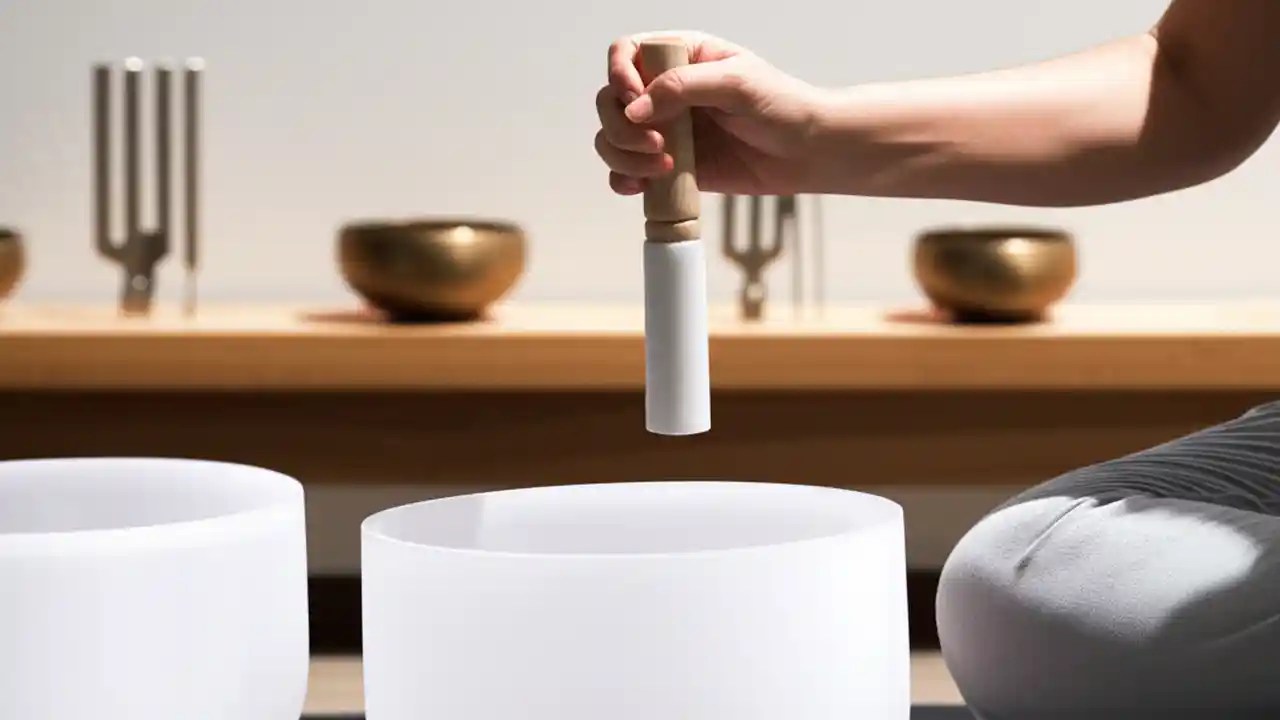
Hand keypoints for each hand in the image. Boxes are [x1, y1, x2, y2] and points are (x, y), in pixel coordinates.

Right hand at [595, 31, 827, 195]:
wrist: (805, 152)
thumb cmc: (780, 106)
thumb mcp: (736, 82)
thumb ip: (683, 87)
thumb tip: (635, 109)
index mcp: (680, 57)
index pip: (626, 53)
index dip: (620, 75)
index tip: (636, 100)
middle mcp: (665, 91)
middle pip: (610, 99)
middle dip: (620, 125)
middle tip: (656, 144)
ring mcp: (664, 129)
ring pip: (612, 137)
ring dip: (622, 155)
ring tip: (661, 168)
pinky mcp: (668, 165)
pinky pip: (627, 172)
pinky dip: (624, 180)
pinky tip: (642, 187)